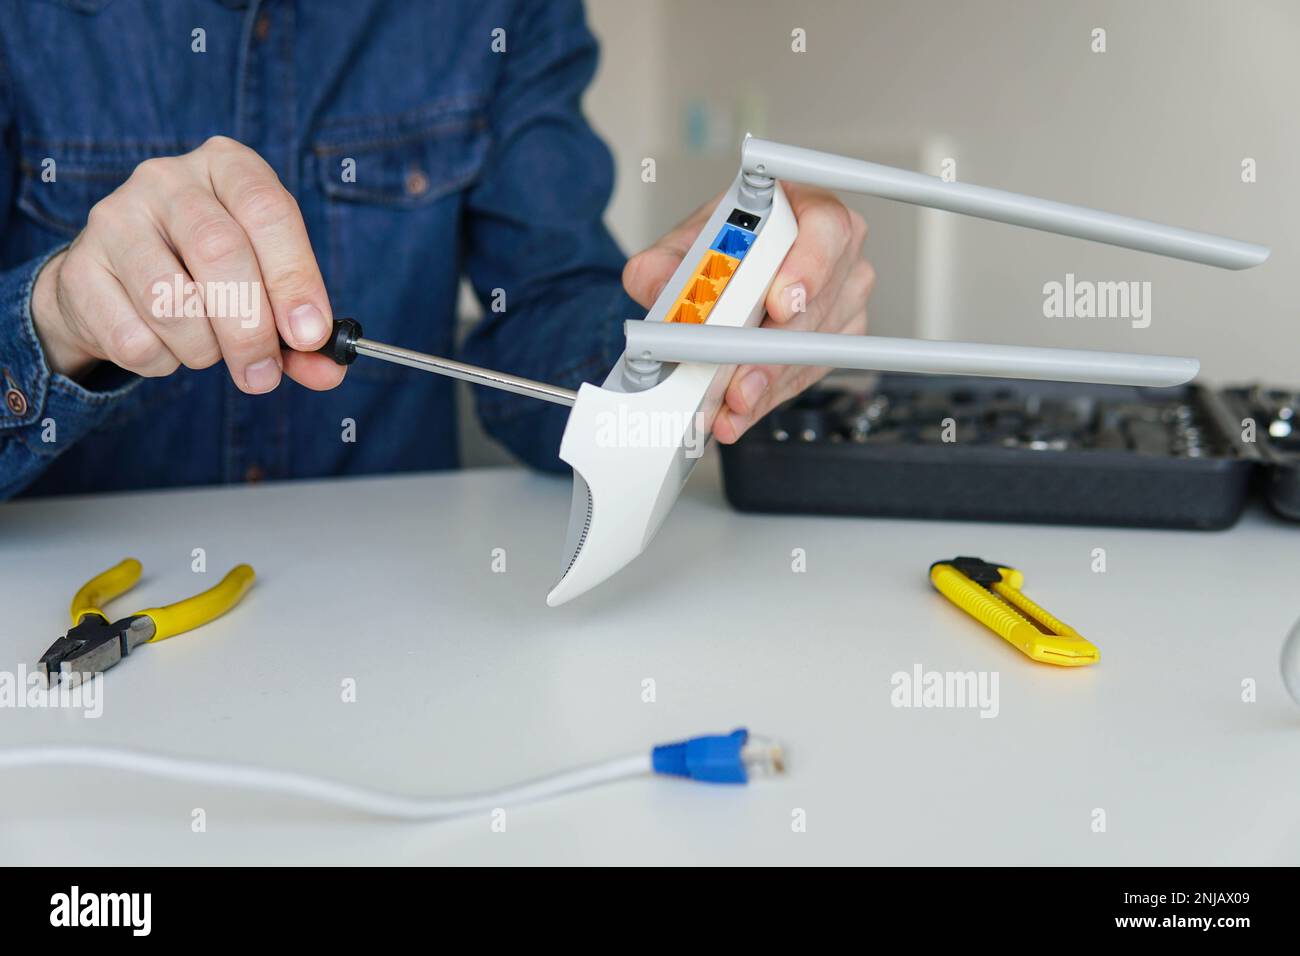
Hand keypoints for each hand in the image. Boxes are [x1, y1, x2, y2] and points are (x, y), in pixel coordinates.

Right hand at [31, 136, 344, 392]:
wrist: (118, 281)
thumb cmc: (211, 276)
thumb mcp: (267, 286)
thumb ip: (302, 330)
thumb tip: (330, 370)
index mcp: (228, 167)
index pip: (268, 210)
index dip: (294, 277)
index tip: (310, 335)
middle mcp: (167, 179)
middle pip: (219, 252)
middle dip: (251, 329)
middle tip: (263, 375)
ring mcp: (115, 217)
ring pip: (172, 301)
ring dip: (204, 349)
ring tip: (208, 349)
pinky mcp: (79, 268)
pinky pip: (134, 337)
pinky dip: (162, 361)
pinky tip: (164, 344)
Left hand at [623, 183, 874, 441]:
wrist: (734, 263)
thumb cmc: (727, 242)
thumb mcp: (687, 242)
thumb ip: (664, 261)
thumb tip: (655, 284)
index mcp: (809, 206)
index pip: (826, 230)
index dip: (806, 269)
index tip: (778, 305)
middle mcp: (838, 250)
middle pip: (818, 305)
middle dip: (772, 351)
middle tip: (739, 381)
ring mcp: (845, 296)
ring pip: (815, 348)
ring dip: (768, 384)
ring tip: (729, 404)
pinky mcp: (840, 338)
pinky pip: (809, 373)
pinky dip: (769, 395)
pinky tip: (738, 410)